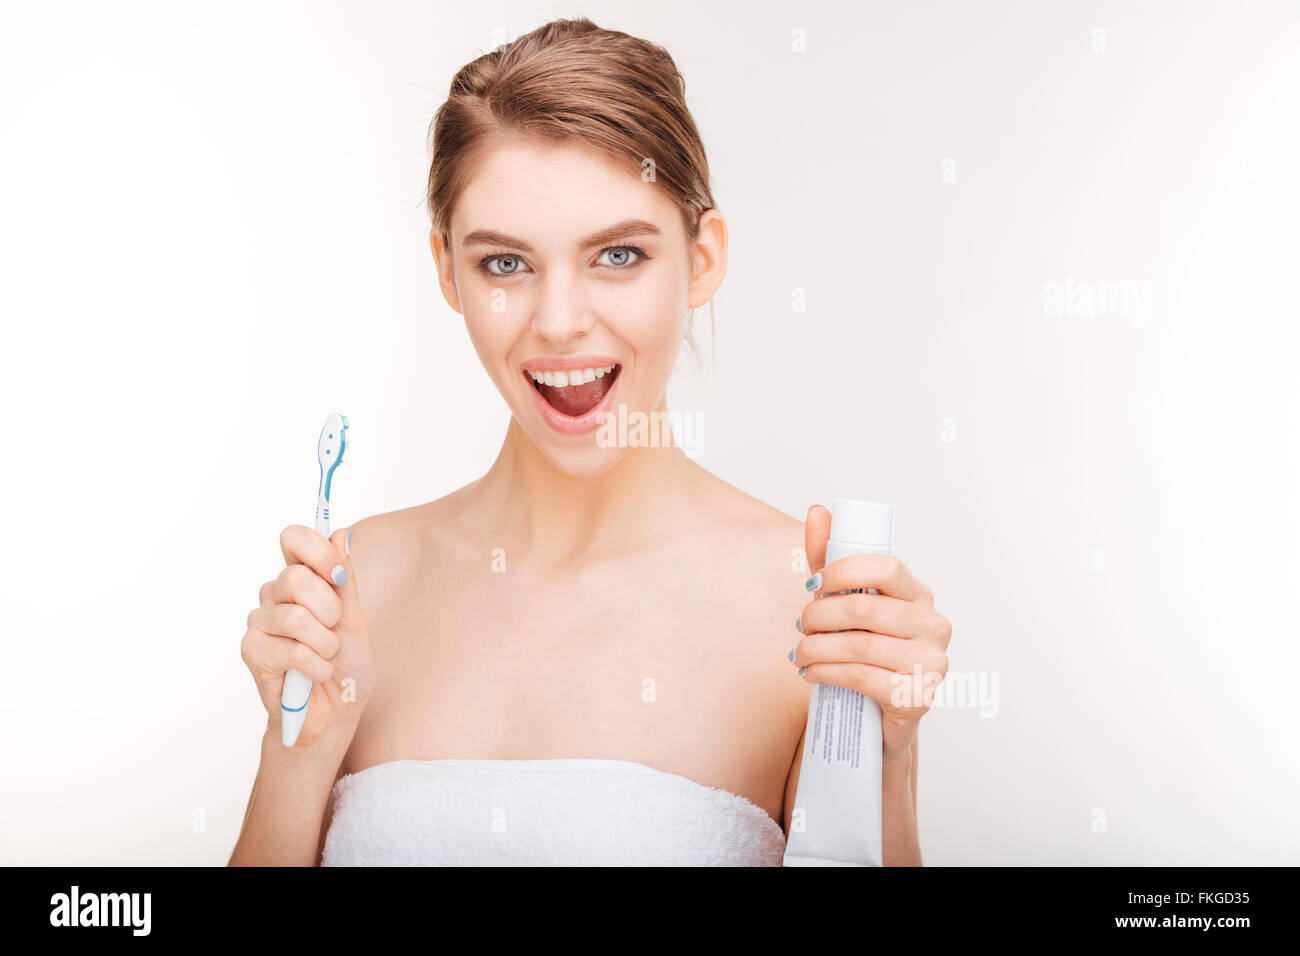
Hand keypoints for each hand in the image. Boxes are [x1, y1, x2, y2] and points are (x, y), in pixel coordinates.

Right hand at [241, 524, 374, 750]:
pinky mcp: (252, 653)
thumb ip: (345, 578)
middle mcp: (273, 595)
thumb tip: (343, 532)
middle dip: (329, 609)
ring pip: (295, 618)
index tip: (339, 576)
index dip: (318, 552)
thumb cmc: (345, 664)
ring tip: (327, 656)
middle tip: (335, 631)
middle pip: (295, 578)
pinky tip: (317, 673)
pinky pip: (292, 650)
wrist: (336, 712)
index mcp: (298, 580)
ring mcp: (259, 623)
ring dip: (325, 644)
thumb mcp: (354, 618)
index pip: (293, 539)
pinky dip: (317, 665)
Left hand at [793, 504, 950, 765]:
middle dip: (820, 616)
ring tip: (800, 653)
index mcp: (919, 595)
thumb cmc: (864, 650)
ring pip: (858, 646)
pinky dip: (825, 673)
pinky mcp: (917, 697)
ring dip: (815, 648)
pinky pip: (860, 678)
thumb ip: (830, 558)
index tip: (814, 584)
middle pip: (864, 609)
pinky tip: (811, 673)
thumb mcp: (845, 603)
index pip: (887, 567)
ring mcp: (930, 662)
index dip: (844, 571)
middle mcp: (933, 625)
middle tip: (801, 625)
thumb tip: (817, 510)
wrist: (878, 714)